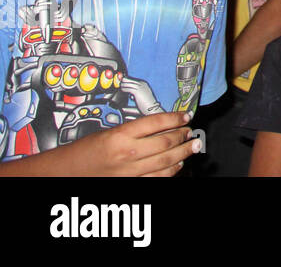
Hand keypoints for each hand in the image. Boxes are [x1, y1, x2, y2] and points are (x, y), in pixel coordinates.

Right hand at [82, 111, 199, 175]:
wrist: (66, 171)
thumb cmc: (85, 150)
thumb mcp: (110, 132)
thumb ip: (135, 130)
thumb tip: (163, 125)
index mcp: (120, 135)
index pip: (156, 122)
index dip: (175, 118)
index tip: (185, 116)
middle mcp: (127, 153)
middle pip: (166, 142)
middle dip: (183, 136)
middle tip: (191, 131)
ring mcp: (129, 171)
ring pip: (166, 161)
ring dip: (183, 153)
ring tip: (193, 146)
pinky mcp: (129, 184)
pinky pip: (157, 178)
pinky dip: (171, 171)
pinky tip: (178, 164)